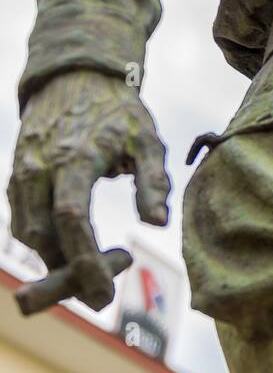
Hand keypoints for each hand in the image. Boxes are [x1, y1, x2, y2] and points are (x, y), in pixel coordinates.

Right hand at [8, 70, 169, 309]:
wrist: (74, 77)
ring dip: (59, 261)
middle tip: (112, 279)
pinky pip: (23, 223)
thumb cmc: (117, 110)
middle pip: (43, 238)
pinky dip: (46, 244)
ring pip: (28, 235)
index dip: (84, 263)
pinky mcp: (15, 179)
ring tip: (100, 260)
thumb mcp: (146, 138)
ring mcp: (21, 174)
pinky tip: (78, 243)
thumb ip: (152, 180)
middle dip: (72, 272)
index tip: (105, 296)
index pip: (71, 220)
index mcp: (73, 158)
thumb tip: (156, 223)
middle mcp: (38, 168)